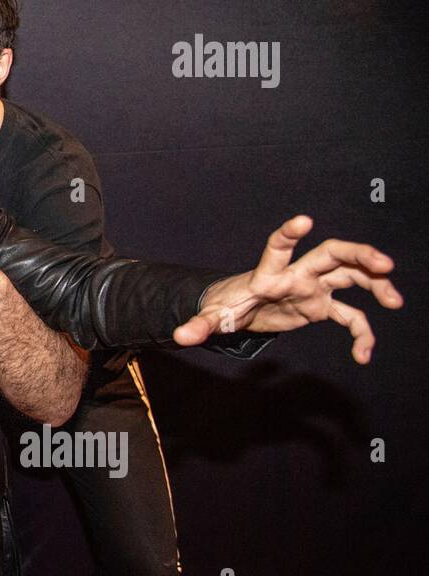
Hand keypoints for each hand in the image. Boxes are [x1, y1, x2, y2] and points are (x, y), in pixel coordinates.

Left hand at [174, 215, 402, 362]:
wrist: (241, 310)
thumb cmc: (229, 305)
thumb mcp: (215, 317)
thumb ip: (201, 325)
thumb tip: (180, 336)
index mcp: (271, 272)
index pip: (280, 246)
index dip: (289, 233)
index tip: (303, 221)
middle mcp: (298, 274)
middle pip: (333, 254)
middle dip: (359, 255)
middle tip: (384, 265)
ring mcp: (314, 289)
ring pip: (351, 278)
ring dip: (375, 285)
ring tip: (394, 301)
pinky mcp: (321, 308)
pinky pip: (349, 318)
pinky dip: (361, 334)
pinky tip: (363, 355)